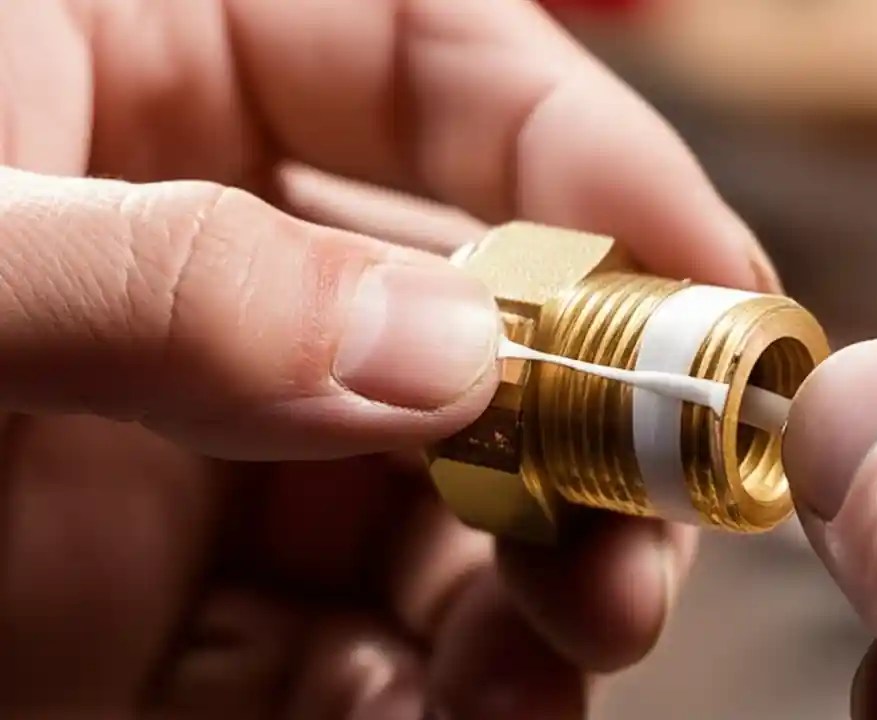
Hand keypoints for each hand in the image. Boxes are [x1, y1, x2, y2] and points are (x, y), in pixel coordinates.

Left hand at [0, 1, 779, 717]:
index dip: (593, 163)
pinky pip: (337, 657)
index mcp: (141, 77)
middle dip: (591, 409)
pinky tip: (476, 708)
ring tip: (591, 625)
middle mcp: (201, 271)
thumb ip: (177, 284)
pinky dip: (429, 693)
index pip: (430, 68)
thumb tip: (438, 353)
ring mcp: (190, 450)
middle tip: (657, 490)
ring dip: (540, 576)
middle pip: (471, 313)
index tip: (706, 277)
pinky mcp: (154, 616)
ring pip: (434, 506)